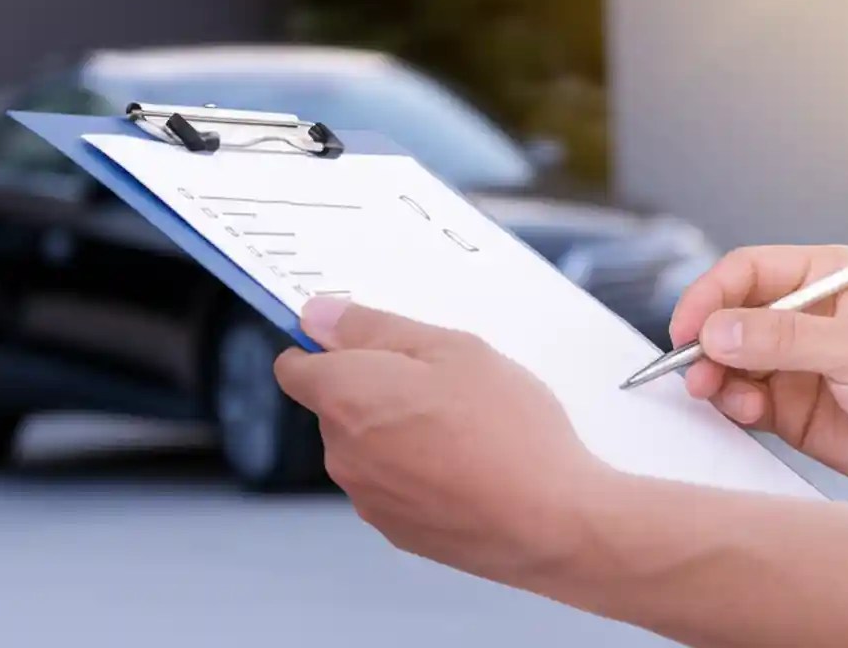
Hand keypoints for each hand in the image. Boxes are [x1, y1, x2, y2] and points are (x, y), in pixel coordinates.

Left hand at [273, 298, 608, 584]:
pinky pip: (393, 483)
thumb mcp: (452, 349)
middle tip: (444, 383)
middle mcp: (342, 452)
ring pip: (368, 446)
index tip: (361, 341)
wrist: (552, 521)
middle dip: (378, 388)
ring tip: (466, 429)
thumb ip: (374, 329)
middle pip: (338, 405)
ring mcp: (367, 497)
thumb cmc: (508, 430)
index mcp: (346, 398)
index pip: (295, 366)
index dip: (325, 347)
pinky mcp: (396, 530)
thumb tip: (317, 317)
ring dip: (400, 431)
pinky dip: (418, 471)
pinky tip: (468, 467)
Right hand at [671, 244, 847, 501]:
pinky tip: (746, 412)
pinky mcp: (791, 407)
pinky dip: (733, 404)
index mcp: (827, 277)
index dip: (710, 296)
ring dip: (715, 377)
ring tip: (719, 396)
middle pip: (729, 316)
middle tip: (694, 372)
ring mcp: (796, 363)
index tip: (688, 329)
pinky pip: (742, 398)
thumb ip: (785, 340)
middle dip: (706, 342)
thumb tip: (716, 331)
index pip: (747, 272)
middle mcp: (805, 316)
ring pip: (728, 360)